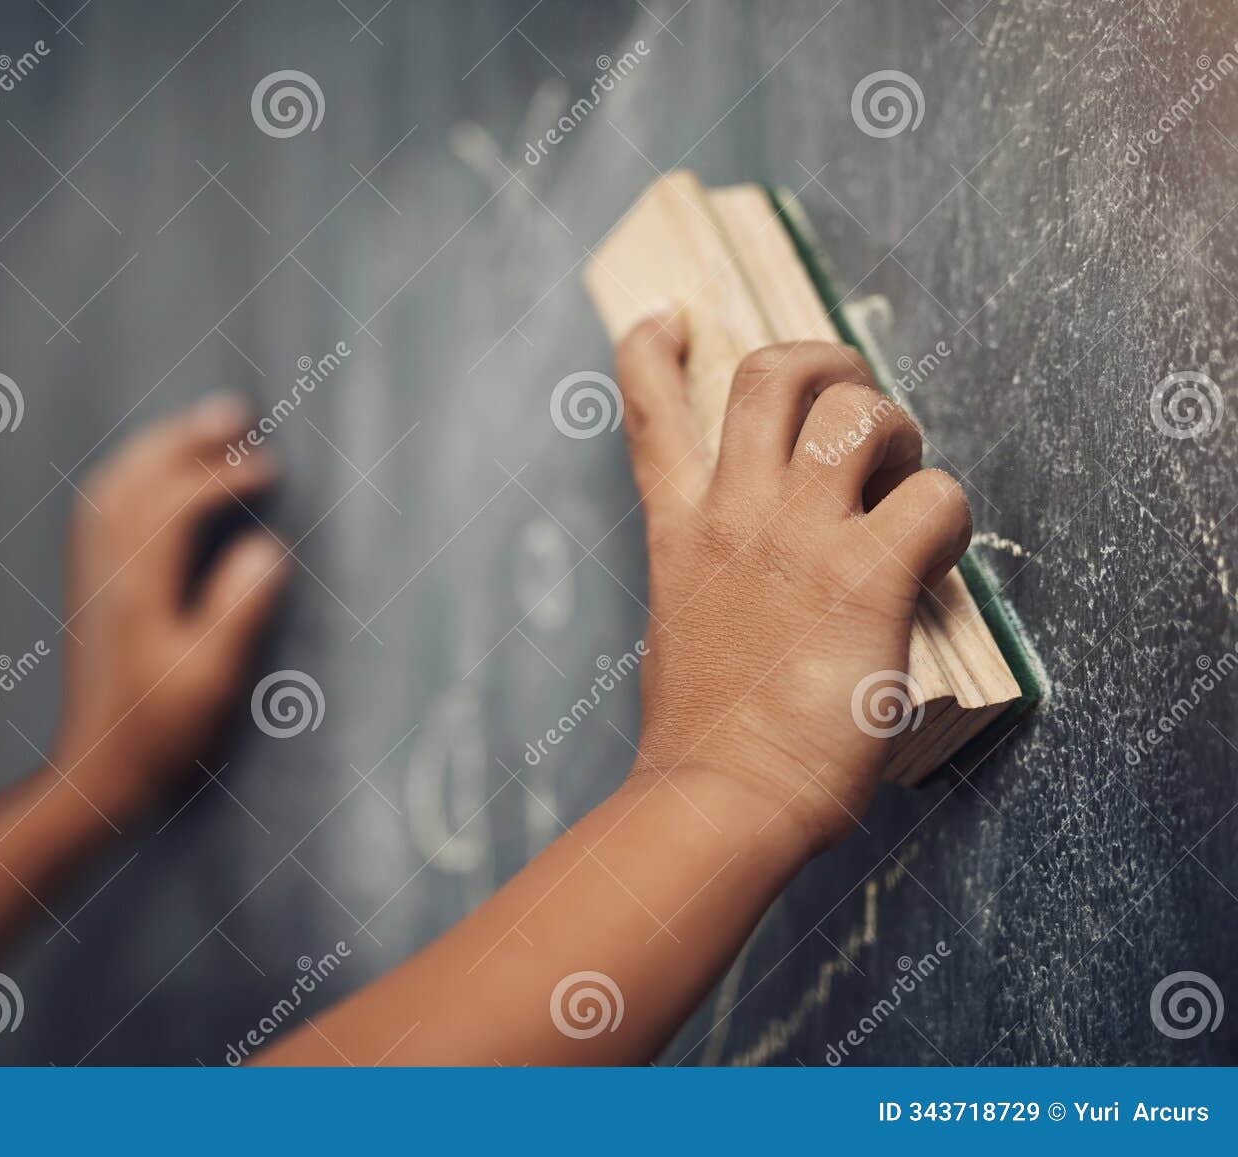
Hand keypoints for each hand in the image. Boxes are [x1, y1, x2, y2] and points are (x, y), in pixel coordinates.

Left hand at [50, 395, 288, 811]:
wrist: (96, 770)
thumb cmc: (160, 731)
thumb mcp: (210, 678)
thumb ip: (238, 610)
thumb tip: (268, 551)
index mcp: (138, 586)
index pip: (176, 503)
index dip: (224, 476)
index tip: (270, 466)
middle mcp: (108, 570)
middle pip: (138, 479)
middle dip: (186, 439)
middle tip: (236, 413)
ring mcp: (93, 576)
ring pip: (115, 488)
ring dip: (158, 449)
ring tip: (202, 429)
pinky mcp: (91, 588)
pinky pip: (102, 508)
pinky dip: (132, 476)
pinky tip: (156, 476)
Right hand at [614, 319, 970, 850]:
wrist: (721, 796)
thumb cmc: (706, 736)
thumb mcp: (681, 628)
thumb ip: (710, 575)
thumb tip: (761, 567)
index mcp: (680, 530)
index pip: (648, 411)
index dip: (653, 350)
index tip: (671, 320)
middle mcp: (734, 514)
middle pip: (771, 373)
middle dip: (825, 361)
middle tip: (853, 399)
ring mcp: (797, 537)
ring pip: (858, 409)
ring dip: (897, 429)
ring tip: (904, 478)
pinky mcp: (865, 575)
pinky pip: (935, 494)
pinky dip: (951, 514)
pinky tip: (937, 556)